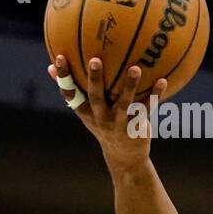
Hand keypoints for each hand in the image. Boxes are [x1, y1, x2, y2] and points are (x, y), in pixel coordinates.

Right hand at [47, 55, 166, 174]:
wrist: (124, 156)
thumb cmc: (103, 125)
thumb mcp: (86, 111)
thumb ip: (72, 90)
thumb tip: (50, 67)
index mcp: (86, 113)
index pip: (70, 94)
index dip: (64, 77)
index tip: (59, 57)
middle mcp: (101, 118)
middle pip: (96, 97)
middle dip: (94, 79)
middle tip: (95, 59)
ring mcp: (120, 123)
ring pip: (124, 103)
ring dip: (130, 85)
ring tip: (135, 68)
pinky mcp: (137, 126)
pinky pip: (147, 108)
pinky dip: (155, 95)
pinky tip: (162, 80)